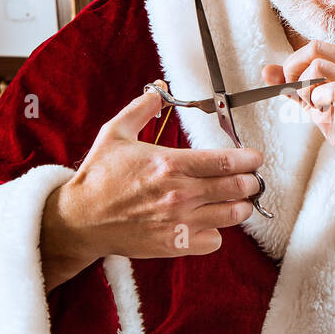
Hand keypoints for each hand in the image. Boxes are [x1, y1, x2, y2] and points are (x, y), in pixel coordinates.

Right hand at [39, 87, 261, 291]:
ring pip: (232, 215)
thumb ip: (141, 109)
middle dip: (251, 182)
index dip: (249, 159)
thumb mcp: (115, 133)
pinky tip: (207, 222)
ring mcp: (179, 221)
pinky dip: (216, 232)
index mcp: (170, 163)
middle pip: (238, 188)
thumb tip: (158, 89)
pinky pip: (215, 241)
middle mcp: (180, 193)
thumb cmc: (98, 177)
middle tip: (250, 179)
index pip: (227, 161)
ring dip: (240, 206)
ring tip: (237, 200)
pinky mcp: (175, 244)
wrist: (80, 219)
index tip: (254, 158)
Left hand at [261, 0, 334, 182]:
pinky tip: (323, 111)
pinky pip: (328, 89)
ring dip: (302, 86)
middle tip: (294, 89)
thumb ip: (292, 84)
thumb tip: (266, 70)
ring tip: (312, 104)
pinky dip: (315, 101)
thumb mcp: (312, 102)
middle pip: (315, 47)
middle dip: (293, 67)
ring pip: (317, 66)